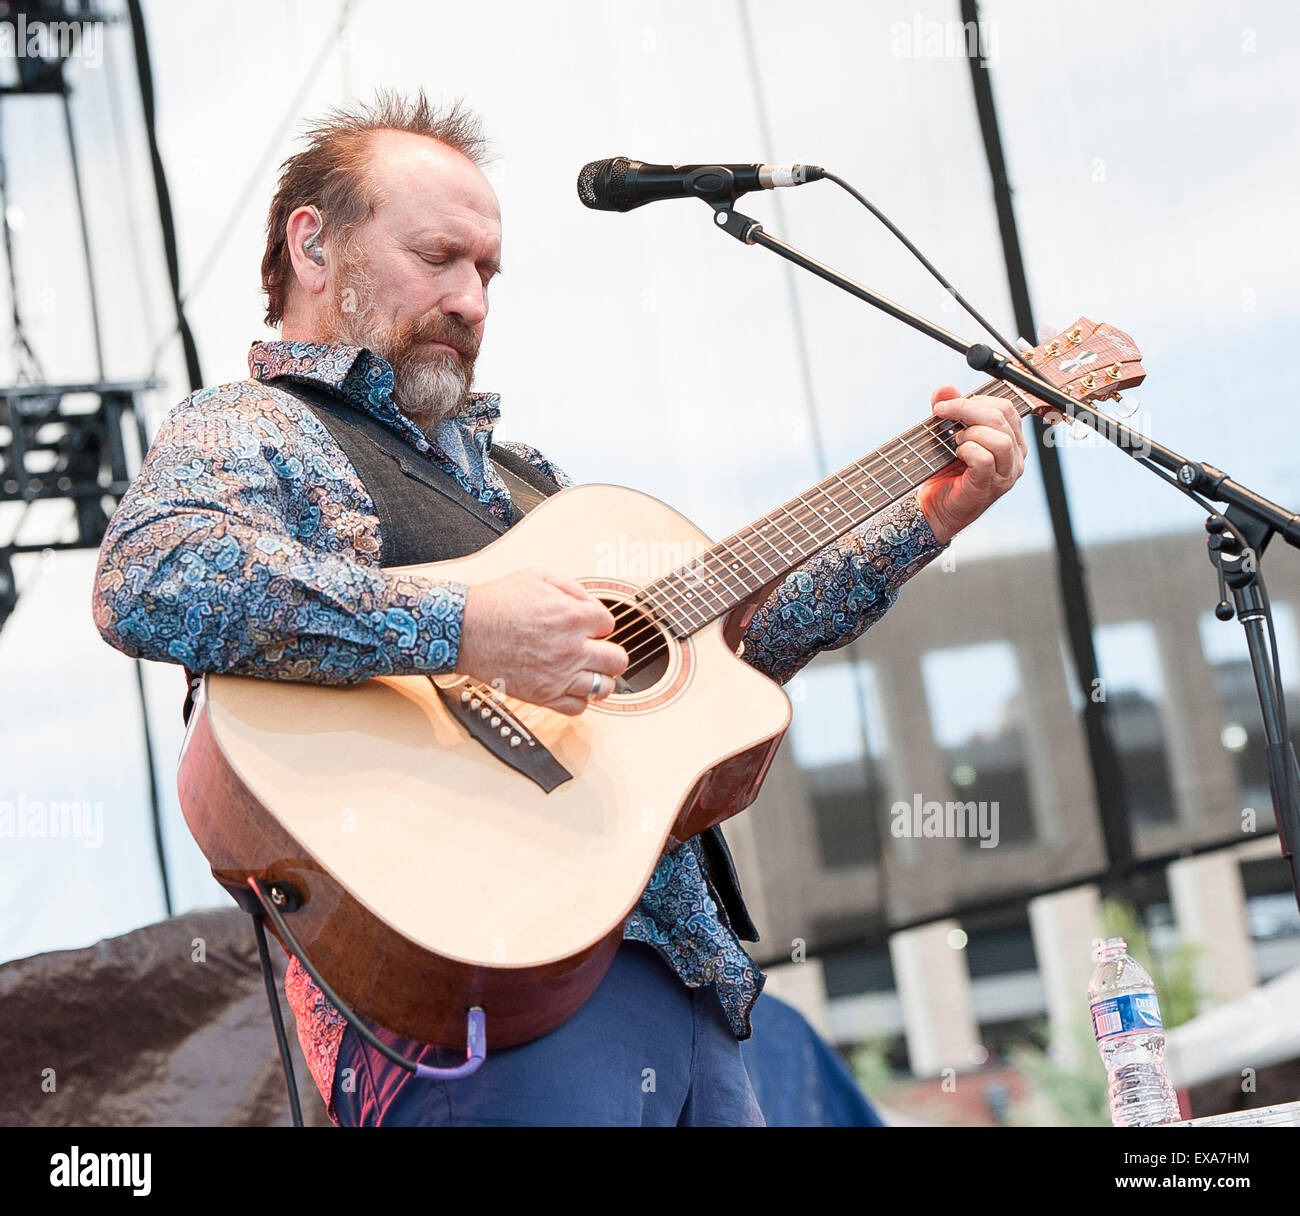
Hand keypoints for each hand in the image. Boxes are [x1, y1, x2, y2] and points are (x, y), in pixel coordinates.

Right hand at [456, 566, 628, 714]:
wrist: (464, 630)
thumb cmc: (496, 602)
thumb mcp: (538, 575)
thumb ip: (572, 587)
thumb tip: (590, 603)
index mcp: (574, 617)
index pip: (610, 624)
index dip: (597, 623)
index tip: (586, 625)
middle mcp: (571, 649)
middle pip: (617, 660)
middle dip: (609, 652)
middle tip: (596, 650)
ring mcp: (559, 675)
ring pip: (603, 687)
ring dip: (598, 678)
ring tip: (585, 670)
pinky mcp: (543, 696)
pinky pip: (578, 707)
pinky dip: (578, 699)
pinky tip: (569, 686)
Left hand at [916, 385, 1027, 544]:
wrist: (934, 509)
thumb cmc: (945, 474)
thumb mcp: (947, 435)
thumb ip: (950, 411)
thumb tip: (945, 388)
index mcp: (1012, 440)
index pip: (1005, 407)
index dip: (975, 399)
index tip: (946, 405)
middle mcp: (1015, 456)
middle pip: (1002, 417)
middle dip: (967, 408)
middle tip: (941, 413)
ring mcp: (1006, 473)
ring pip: (999, 438)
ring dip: (970, 432)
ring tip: (954, 441)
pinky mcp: (990, 486)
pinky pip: (985, 459)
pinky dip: (967, 450)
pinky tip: (957, 454)